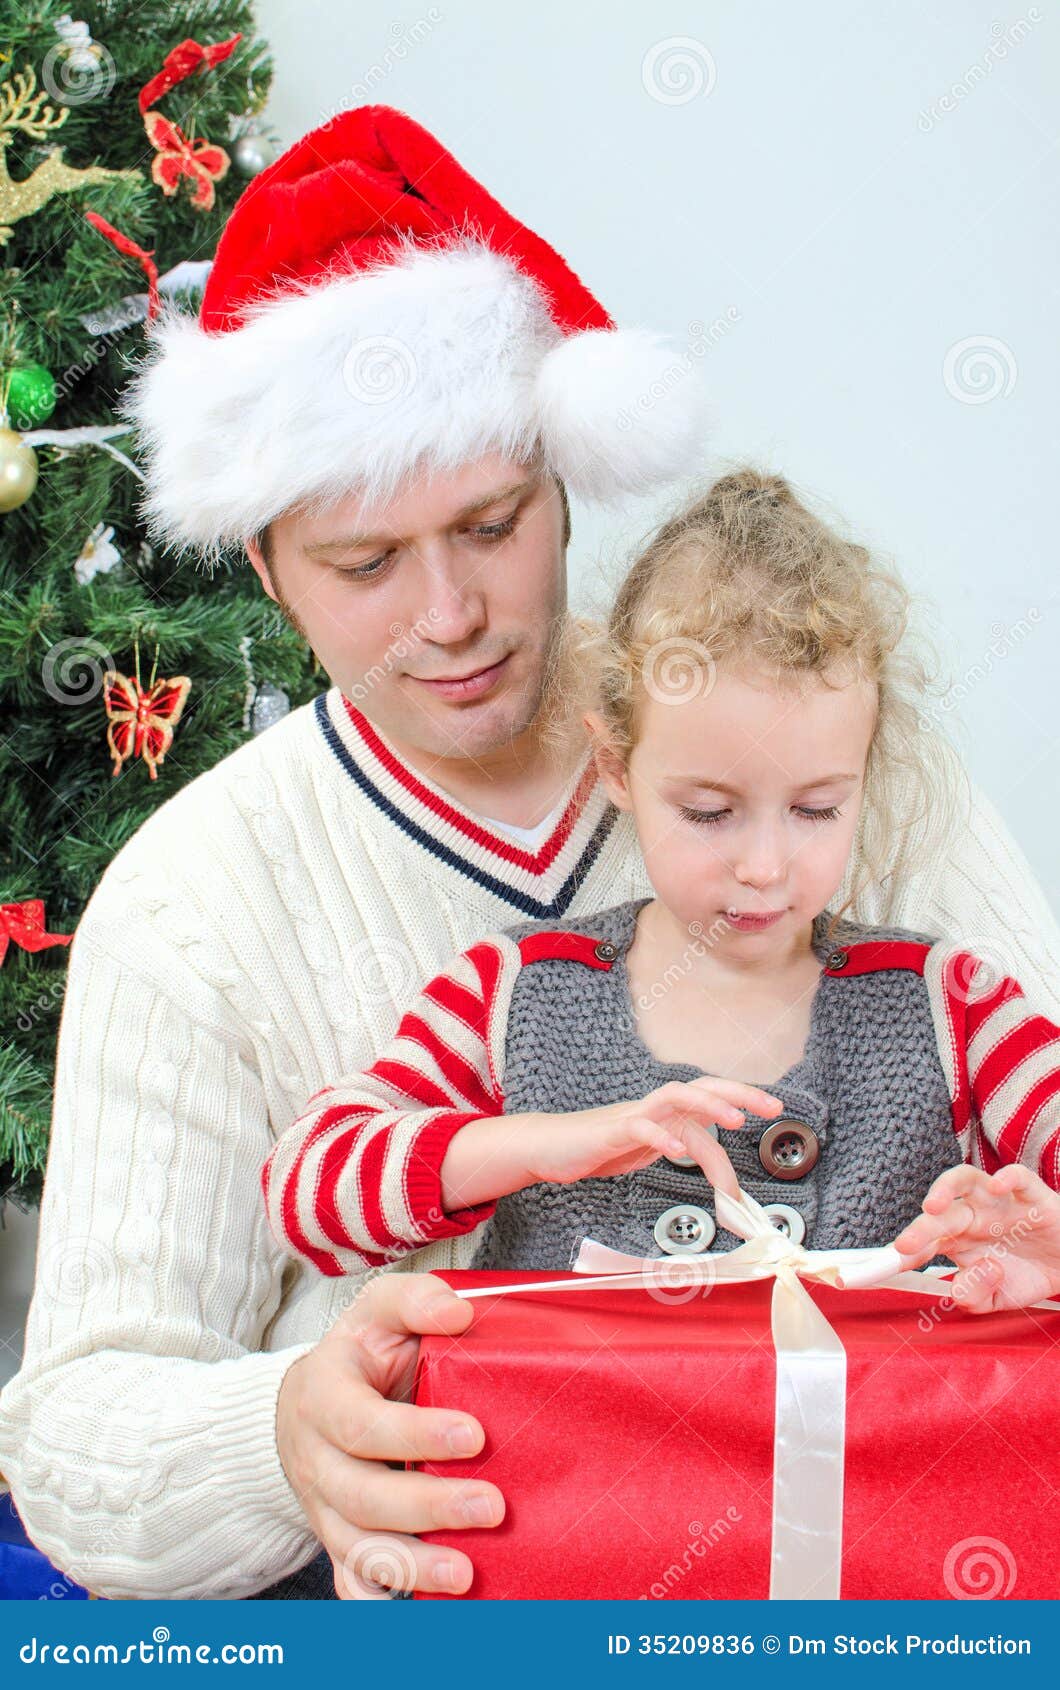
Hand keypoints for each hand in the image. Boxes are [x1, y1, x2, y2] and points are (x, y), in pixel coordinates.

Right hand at [275, 1271, 503, 1598]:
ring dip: (414, 1566)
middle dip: (429, 1506)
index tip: (474, 1435)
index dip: (414, 1434)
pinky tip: (425, 1608)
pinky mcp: (339, 1541)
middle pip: (363, 1496)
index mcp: (324, 1397)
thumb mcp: (377, 1312)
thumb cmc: (358, 1356)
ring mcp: (325, 1508)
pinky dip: (381, 1601)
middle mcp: (318, 1460)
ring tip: (466, 1574)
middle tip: (492, 1506)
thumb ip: (415, 1302)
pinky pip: (352, 1582)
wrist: (306, 1404)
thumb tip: (459, 1313)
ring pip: (358, 1548)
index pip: (362, 1424)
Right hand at [522, 1078, 783, 1198]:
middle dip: (739, 1094)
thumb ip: (683, 1148)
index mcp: (667, 1111)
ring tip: (734, 1121)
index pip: (712, 1098)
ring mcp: (633, 1116)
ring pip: (675, 1096)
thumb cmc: (599, 1146)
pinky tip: (675, 1150)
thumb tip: (720, 1167)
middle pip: (702, 1087)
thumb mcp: (650, 1150)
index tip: (774, 1111)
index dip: (744, 1099)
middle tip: (770, 1108)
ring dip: (708, 1105)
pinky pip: (639, 1127)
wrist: (548, 1146)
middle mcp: (654, 1106)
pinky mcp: (611, 1131)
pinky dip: (660, 1136)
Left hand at [890, 1163, 1059, 1311]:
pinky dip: (1007, 1178)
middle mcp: (973, 1215)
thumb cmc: (1027, 1273)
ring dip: (945, 1187)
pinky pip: (1017, 1176)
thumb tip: (971, 1274)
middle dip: (921, 1228)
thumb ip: (974, 1296)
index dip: (902, 1252)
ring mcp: (999, 1202)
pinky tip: (999, 1187)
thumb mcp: (997, 1299)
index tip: (882, 1265)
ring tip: (934, 1206)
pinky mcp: (1031, 1195)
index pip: (923, 1241)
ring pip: (966, 1179)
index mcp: (958, 1240)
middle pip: (941, 1213)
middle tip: (906, 1245)